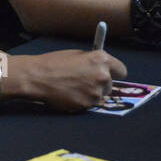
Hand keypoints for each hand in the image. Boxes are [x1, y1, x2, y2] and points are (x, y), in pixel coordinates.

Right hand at [11, 49, 127, 111]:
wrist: (38, 77)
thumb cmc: (55, 62)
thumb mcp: (78, 55)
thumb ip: (93, 62)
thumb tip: (102, 69)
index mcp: (101, 60)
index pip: (121, 70)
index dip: (115, 72)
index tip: (110, 74)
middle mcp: (103, 76)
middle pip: (111, 84)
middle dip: (101, 83)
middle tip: (86, 81)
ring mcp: (95, 93)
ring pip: (100, 95)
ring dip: (91, 93)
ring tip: (74, 87)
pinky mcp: (87, 105)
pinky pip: (90, 104)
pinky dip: (83, 100)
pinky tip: (70, 94)